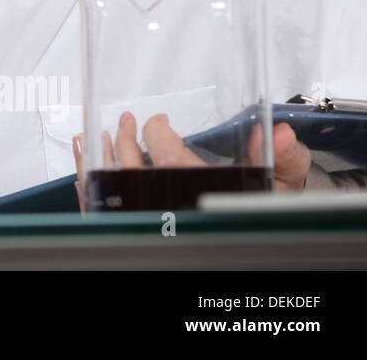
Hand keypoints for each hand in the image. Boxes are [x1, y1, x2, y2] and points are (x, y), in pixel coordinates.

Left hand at [72, 111, 311, 209]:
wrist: (265, 245)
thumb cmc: (265, 218)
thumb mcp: (282, 191)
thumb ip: (283, 161)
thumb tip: (280, 134)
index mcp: (199, 191)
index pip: (167, 155)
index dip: (157, 131)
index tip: (159, 122)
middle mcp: (168, 208)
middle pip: (133, 170)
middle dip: (126, 140)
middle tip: (127, 120)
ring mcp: (146, 220)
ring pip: (111, 188)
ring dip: (101, 159)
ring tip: (94, 137)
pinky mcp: (133, 231)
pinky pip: (100, 211)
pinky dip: (88, 187)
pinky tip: (83, 170)